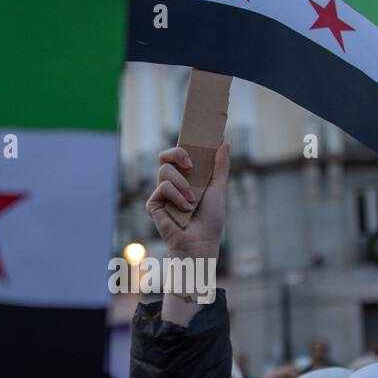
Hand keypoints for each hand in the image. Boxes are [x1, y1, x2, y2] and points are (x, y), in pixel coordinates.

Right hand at [146, 143, 230, 262]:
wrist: (201, 242)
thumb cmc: (210, 220)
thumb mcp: (218, 188)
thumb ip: (220, 165)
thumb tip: (224, 141)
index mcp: (187, 177)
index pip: (180, 155)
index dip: (183, 144)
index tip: (195, 136)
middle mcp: (172, 183)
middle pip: (166, 156)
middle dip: (177, 154)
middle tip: (190, 163)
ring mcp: (162, 193)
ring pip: (164, 171)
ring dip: (182, 185)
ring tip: (193, 200)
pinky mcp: (154, 204)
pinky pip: (163, 188)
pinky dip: (177, 197)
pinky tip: (185, 209)